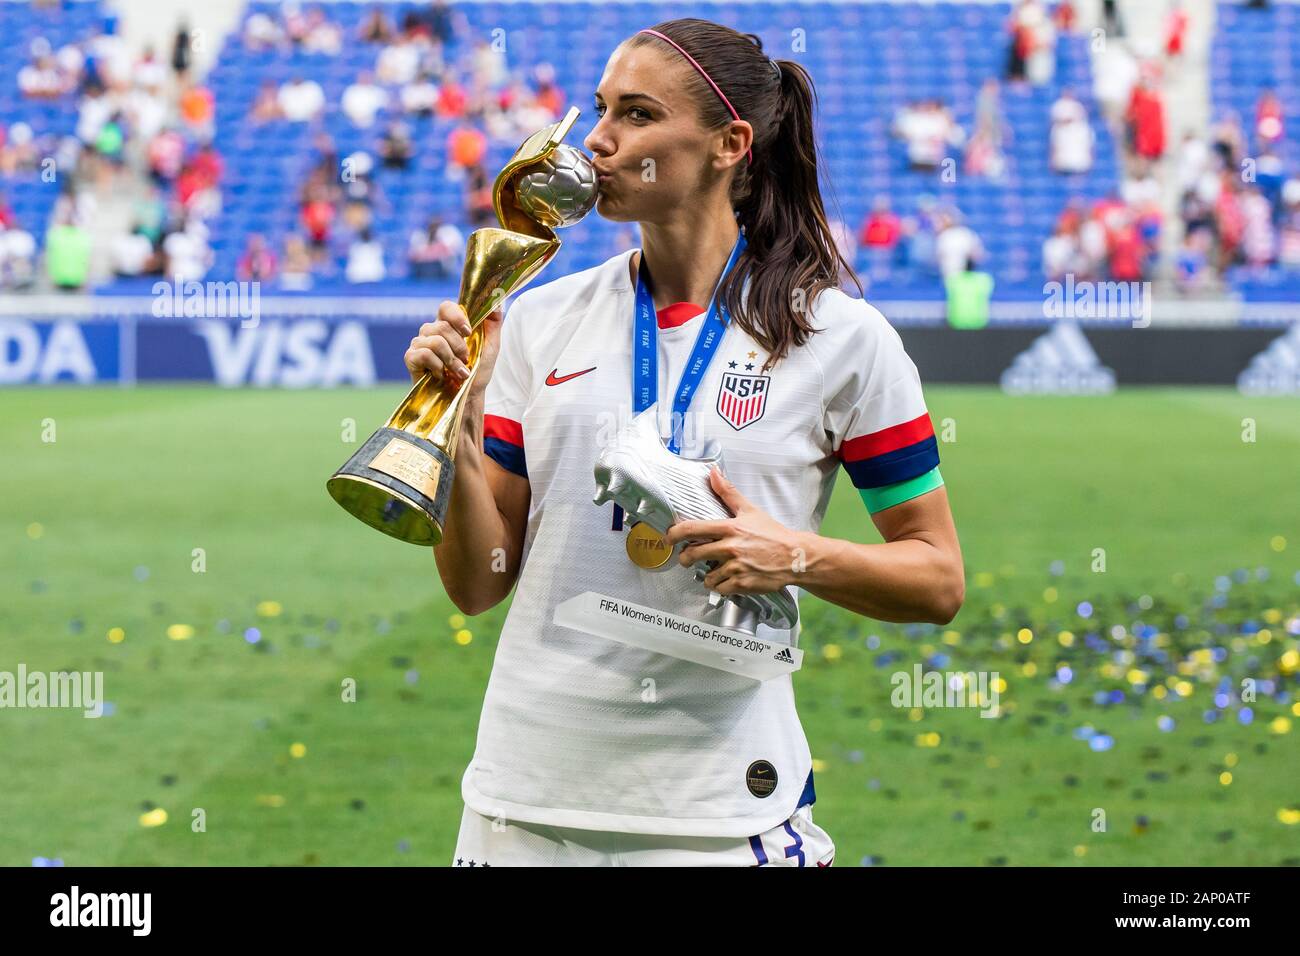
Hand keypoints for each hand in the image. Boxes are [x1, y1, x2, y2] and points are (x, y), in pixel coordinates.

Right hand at [404, 300, 503, 394]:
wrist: (468, 398)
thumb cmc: (477, 373)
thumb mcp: (491, 346)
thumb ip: (493, 322)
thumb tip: (496, 301)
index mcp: (449, 325)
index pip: (446, 307)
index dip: (457, 317)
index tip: (469, 332)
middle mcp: (431, 331)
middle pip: (442, 326)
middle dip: (460, 347)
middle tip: (466, 360)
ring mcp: (419, 343)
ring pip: (435, 340)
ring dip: (451, 360)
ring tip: (458, 372)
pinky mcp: (411, 358)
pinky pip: (423, 354)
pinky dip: (437, 367)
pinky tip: (441, 375)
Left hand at [662, 467, 802, 595]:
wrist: (794, 556)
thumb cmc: (773, 534)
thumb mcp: (749, 510)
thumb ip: (728, 493)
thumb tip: (713, 473)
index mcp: (729, 528)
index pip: (691, 529)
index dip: (674, 534)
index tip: (668, 538)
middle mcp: (729, 548)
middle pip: (692, 555)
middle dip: (685, 558)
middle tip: (687, 558)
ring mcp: (735, 567)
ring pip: (706, 576)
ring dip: (707, 575)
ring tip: (715, 570)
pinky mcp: (742, 584)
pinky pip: (719, 589)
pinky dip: (721, 586)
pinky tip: (727, 579)